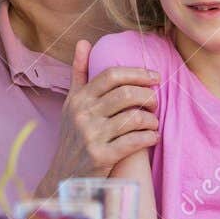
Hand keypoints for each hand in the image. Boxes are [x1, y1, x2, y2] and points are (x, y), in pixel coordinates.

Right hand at [37, 41, 160, 189]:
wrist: (64, 176)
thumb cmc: (73, 137)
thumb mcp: (72, 104)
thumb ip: (79, 73)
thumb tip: (83, 42)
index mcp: (79, 99)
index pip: (111, 75)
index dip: (137, 73)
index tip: (154, 77)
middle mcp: (83, 115)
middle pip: (126, 94)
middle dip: (148, 96)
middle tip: (155, 102)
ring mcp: (92, 136)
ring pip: (134, 117)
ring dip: (151, 119)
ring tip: (153, 122)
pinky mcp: (102, 157)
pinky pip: (135, 141)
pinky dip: (150, 137)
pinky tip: (153, 137)